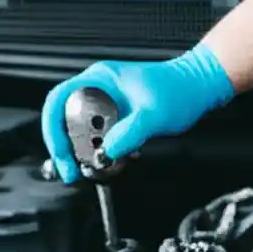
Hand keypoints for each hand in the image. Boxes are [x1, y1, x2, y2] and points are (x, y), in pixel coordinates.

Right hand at [41, 44, 233, 183]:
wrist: (198, 87)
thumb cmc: (179, 90)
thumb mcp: (154, 115)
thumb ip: (129, 134)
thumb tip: (106, 152)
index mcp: (98, 80)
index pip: (58, 102)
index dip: (54, 131)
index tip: (62, 156)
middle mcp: (97, 90)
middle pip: (64, 120)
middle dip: (67, 148)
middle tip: (75, 171)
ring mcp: (106, 103)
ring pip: (81, 131)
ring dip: (86, 152)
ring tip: (100, 166)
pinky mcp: (116, 117)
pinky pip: (99, 136)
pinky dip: (104, 150)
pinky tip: (118, 158)